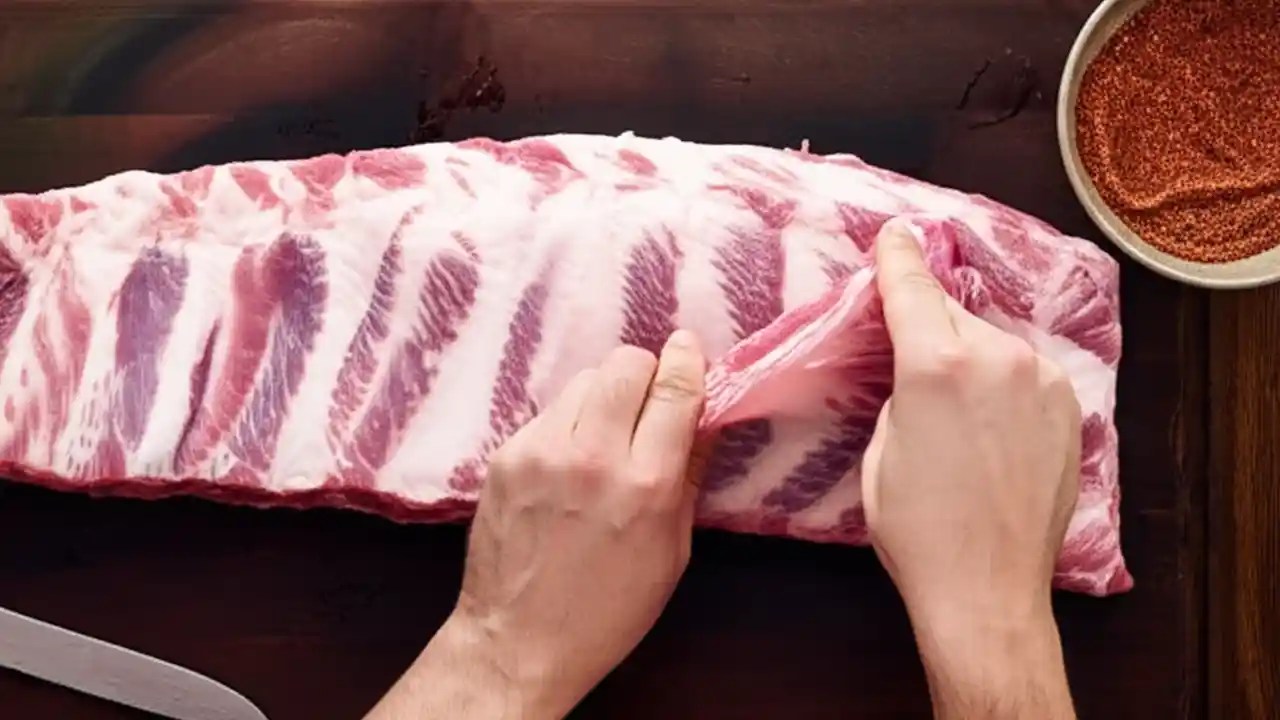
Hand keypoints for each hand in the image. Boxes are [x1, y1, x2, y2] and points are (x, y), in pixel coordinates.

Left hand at [365, 331, 706, 719]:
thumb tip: (705, 417)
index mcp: (645, 483)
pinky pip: (548, 413)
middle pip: (625, 364)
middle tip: (647, 403)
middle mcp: (591, 455)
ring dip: (603, 396)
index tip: (688, 349)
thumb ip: (688, 475)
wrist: (519, 641)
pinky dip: (567, 425)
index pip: (674, 388)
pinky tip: (567, 464)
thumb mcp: (671, 550)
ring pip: (583, 380)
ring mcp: (540, 450)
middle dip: (644, 373)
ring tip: (603, 437)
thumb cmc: (610, 608)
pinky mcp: (505, 455)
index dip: (686, 359)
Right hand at [860, 221, 1079, 718]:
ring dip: (970, 357)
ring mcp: (1042, 379)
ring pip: (991, 342)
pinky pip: (1024, 371)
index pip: (911, 286)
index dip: (897, 256)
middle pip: (952, 315)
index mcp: (937, 365)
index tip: (893, 233)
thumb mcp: (882, 450)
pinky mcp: (1070, 405)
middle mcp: (998, 358)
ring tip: (956, 410)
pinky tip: (990, 427)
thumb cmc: (916, 529)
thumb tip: (916, 362)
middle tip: (911, 358)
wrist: (987, 589)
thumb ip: (900, 388)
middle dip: (929, 326)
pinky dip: (1003, 382)